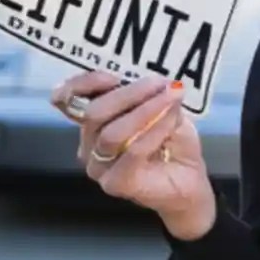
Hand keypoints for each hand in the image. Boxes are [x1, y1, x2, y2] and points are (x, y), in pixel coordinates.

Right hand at [51, 71, 215, 238]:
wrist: (190, 182)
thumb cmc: (172, 143)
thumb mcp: (164, 109)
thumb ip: (152, 96)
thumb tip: (158, 82)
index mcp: (94, 123)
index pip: (70, 100)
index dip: (84, 84)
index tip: (114, 76)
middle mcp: (89, 145)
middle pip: (94, 112)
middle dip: (128, 93)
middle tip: (160, 83)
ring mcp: (99, 167)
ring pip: (112, 133)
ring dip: (145, 110)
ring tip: (171, 96)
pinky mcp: (116, 184)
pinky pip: (132, 152)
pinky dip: (154, 130)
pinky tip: (171, 120)